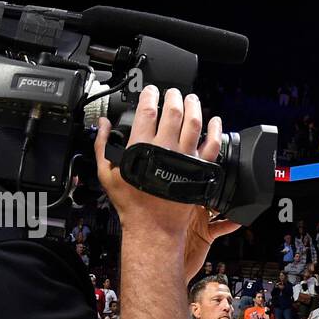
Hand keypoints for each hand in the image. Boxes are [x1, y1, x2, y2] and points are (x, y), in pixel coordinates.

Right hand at [94, 87, 239, 249]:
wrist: (153, 227)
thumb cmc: (131, 203)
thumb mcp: (107, 173)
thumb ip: (104, 145)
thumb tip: (103, 124)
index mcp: (142, 147)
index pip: (147, 111)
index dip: (150, 96)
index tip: (151, 92)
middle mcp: (165, 149)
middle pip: (173, 112)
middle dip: (173, 97)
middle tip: (173, 93)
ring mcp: (185, 159)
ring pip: (194, 123)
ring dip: (193, 106)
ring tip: (191, 99)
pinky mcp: (199, 170)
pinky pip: (212, 146)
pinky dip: (215, 131)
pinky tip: (215, 121)